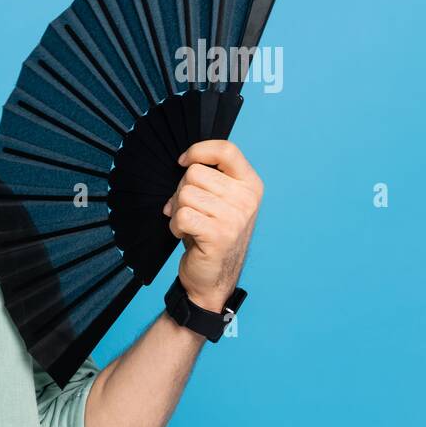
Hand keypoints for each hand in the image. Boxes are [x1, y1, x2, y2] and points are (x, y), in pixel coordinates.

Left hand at [161, 140, 262, 312]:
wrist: (214, 276)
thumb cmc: (211, 234)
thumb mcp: (218, 201)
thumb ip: (209, 179)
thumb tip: (183, 163)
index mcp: (250, 184)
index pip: (226, 150)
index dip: (198, 151)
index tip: (183, 162)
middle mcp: (247, 198)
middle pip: (194, 173)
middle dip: (181, 192)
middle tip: (189, 211)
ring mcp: (236, 217)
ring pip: (185, 194)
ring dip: (177, 211)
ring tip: (189, 225)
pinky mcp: (220, 234)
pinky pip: (182, 216)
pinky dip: (175, 226)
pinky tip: (186, 235)